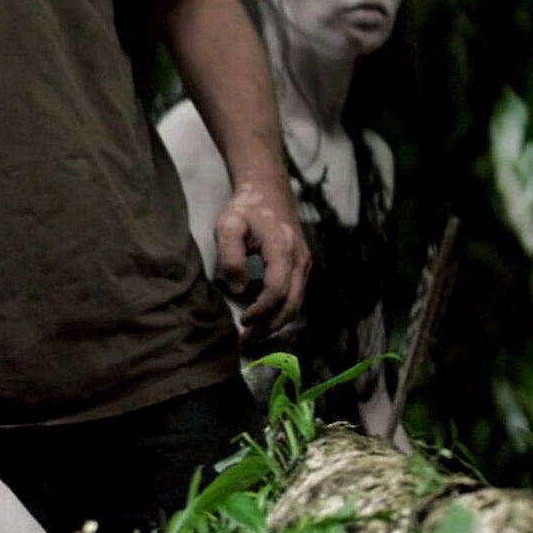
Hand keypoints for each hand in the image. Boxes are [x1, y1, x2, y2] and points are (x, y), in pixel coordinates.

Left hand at [214, 178, 307, 342]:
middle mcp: (300, 260)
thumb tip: (238, 289)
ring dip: (275, 323)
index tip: (243, 321)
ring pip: (296, 304)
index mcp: (283, 248)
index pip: (278, 289)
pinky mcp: (301, 268)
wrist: (268, 192)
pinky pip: (294, 296)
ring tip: (250, 336)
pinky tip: (260, 319)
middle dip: (269, 326)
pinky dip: (279, 312)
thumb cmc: (245, 209)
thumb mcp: (228, 225)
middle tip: (246, 341)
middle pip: (292, 304)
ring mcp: (304, 265)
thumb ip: (230, 256)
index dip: (261, 310)